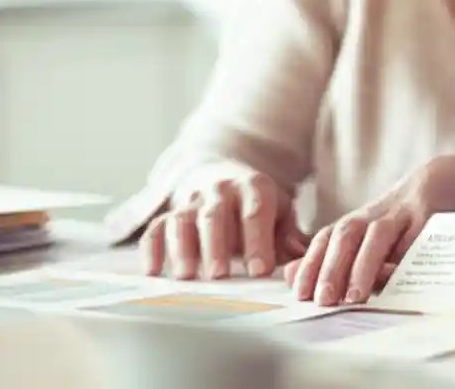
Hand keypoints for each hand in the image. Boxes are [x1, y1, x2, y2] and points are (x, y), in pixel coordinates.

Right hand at [140, 160, 307, 280]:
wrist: (225, 178)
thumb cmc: (258, 206)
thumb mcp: (281, 212)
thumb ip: (291, 236)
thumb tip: (301, 256)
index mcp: (254, 187)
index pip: (256, 212)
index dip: (257, 240)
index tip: (259, 270)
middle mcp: (220, 189)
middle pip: (216, 215)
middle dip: (217, 245)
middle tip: (220, 275)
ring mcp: (192, 200)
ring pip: (183, 220)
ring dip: (183, 247)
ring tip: (187, 276)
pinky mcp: (170, 212)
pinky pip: (157, 227)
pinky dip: (152, 248)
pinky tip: (154, 271)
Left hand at [284, 152, 454, 305]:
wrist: (453, 173)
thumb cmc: (410, 213)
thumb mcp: (376, 231)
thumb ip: (340, 254)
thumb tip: (293, 276)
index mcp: (362, 220)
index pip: (327, 239)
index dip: (311, 264)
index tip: (299, 292)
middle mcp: (377, 213)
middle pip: (346, 234)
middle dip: (329, 267)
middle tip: (321, 299)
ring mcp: (404, 211)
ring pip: (377, 235)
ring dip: (362, 265)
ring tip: (354, 296)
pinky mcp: (431, 213)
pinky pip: (415, 238)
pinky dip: (404, 258)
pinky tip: (397, 279)